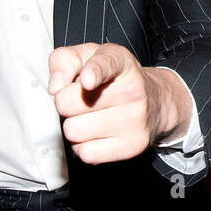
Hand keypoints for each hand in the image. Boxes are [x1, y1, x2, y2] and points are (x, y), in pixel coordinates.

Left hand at [49, 42, 182, 163]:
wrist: (155, 102)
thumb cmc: (114, 79)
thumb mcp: (88, 56)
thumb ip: (64, 60)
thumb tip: (55, 87)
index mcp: (121, 61)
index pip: (106, 64)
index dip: (94, 72)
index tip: (87, 81)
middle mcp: (132, 90)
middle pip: (67, 103)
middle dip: (65, 102)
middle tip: (81, 99)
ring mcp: (135, 120)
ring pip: (72, 131)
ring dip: (74, 125)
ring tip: (91, 116)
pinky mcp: (132, 146)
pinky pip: (86, 153)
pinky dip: (84, 146)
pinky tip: (98, 133)